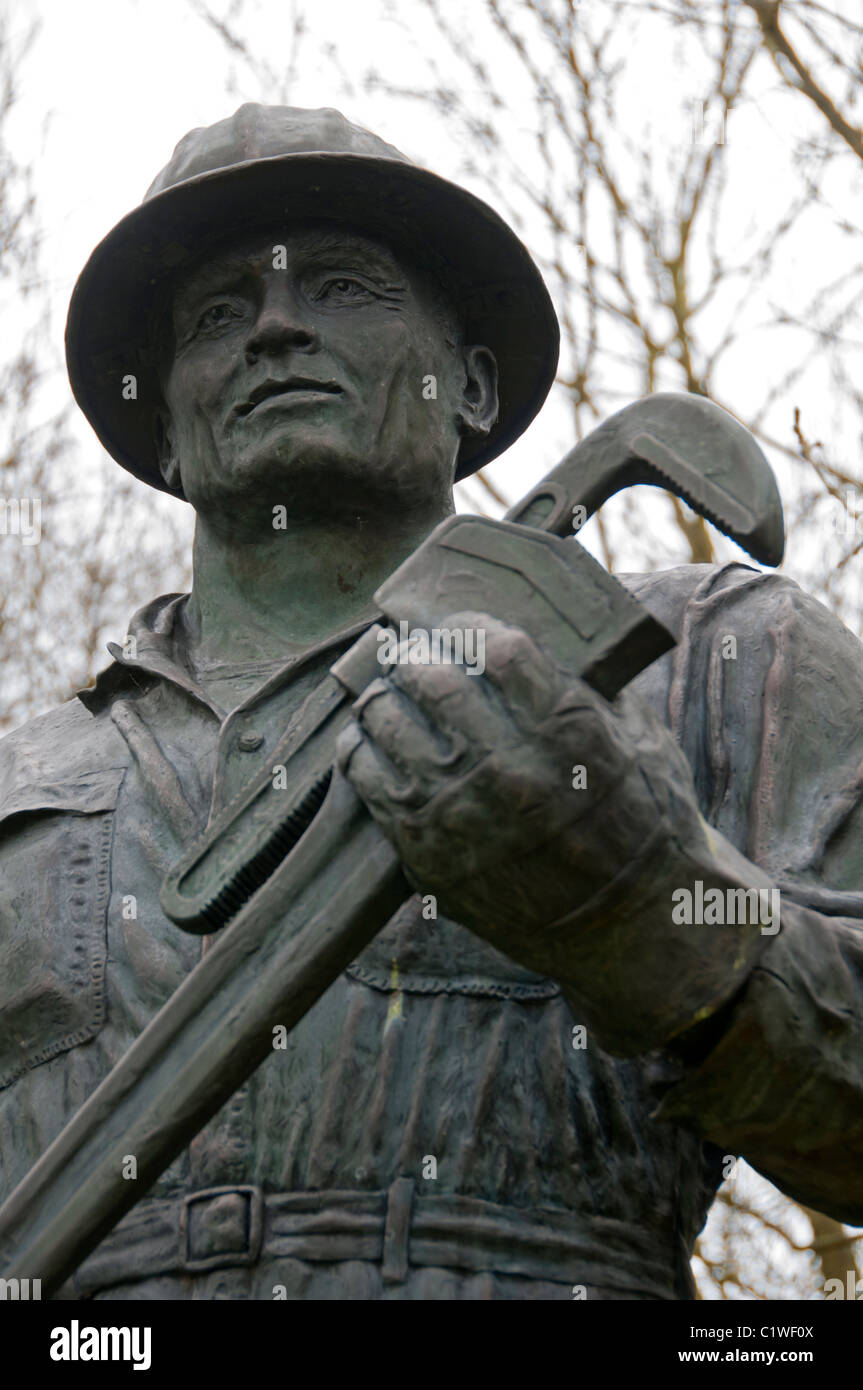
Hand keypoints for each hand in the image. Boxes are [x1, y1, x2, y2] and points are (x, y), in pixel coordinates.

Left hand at [336, 610, 709, 987]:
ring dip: (382, 697)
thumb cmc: (646, 823)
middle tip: (410, 654)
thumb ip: (588, 683)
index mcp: (567, 729)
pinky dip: (362, 748)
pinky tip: (371, 741)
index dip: (470, 626)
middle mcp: (509, 767)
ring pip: (387, 721)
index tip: (460, 626)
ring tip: (389, 695)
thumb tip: (533, 634)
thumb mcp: (641, 737)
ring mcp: (462, 813)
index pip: (495, 647)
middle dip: (414, 656)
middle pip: (431, 679)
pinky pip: (369, 779)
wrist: (633, 926)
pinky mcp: (429, 853)